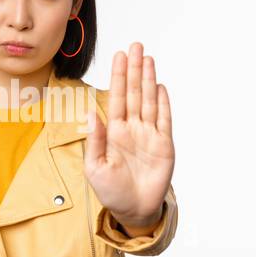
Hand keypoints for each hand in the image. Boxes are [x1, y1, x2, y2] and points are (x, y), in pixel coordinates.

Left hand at [84, 42, 174, 234]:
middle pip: (134, 93)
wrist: (133, 210)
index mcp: (113, 131)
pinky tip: (160, 86)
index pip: (117, 97)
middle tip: (136, 46)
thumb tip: (91, 113)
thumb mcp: (95, 167)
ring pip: (149, 101)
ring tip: (148, 58)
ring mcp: (149, 135)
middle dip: (135, 70)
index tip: (119, 56)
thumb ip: (95, 140)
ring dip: (148, 80)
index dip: (119, 76)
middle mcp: (132, 128)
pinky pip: (164, 119)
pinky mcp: (164, 145)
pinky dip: (163, 103)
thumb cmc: (111, 191)